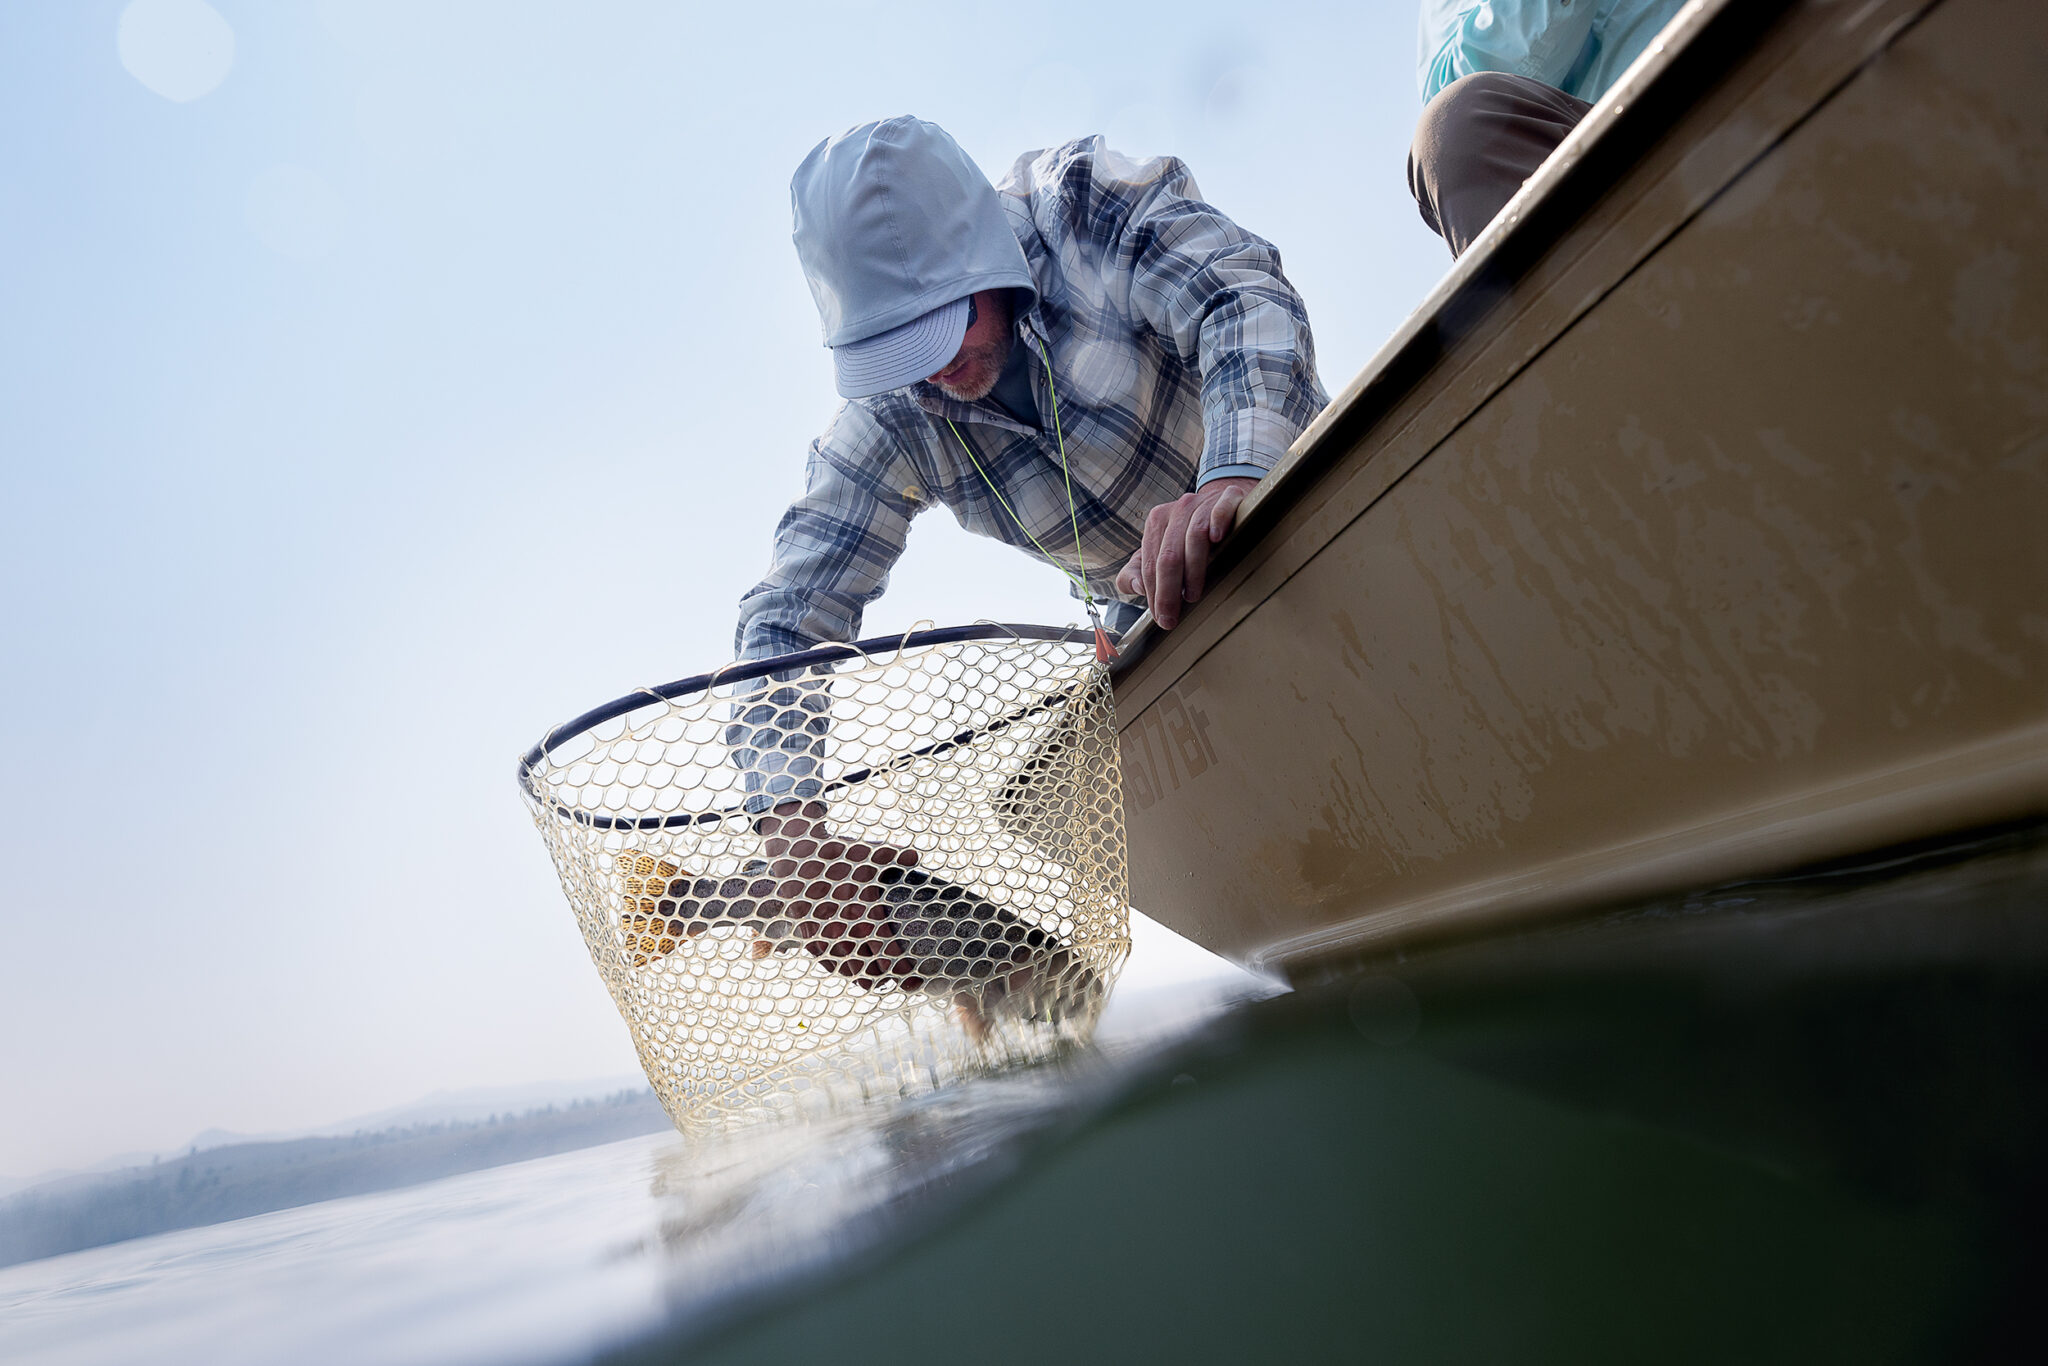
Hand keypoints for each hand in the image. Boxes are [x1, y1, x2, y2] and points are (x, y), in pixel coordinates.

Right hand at [751, 799, 921, 974]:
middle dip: (885, 978)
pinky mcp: (808, 934)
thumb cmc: (836, 853)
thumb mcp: (870, 852)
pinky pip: (826, 961)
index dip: (902, 971)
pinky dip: (839, 968)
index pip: (888, 954)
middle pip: (869, 970)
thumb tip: (915, 856)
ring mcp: (824, 935)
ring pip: (847, 970)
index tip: (912, 978)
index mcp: (865, 914)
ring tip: (874, 979)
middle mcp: (844, 930)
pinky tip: (847, 968)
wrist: (796, 852)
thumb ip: (896, 856)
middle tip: (898, 981)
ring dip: (862, 976)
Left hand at [1114, 476, 1257, 630]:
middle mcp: (1178, 510)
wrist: (1223, 502)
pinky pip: (1221, 508)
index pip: (1151, 563)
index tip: (1160, 619)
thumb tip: (1137, 588)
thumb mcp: (1160, 549)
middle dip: (1168, 591)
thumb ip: (1137, 571)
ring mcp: (1203, 503)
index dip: (1153, 593)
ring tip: (1193, 595)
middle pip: (1169, 555)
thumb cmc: (1190, 533)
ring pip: (1194, 536)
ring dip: (1193, 570)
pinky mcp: (1228, 497)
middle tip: (1171, 618)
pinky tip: (1217, 539)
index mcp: (1157, 522)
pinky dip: (1219, 522)